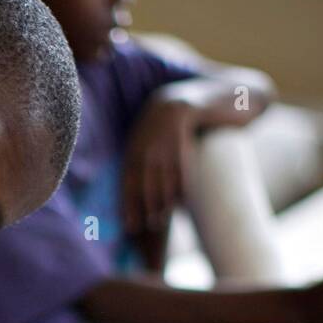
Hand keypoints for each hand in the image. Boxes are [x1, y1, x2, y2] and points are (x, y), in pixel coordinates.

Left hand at [122, 97, 198, 237]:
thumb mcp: (155, 143)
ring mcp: (165, 128)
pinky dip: (182, 180)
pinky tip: (182, 199)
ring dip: (162, 196)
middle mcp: (148, 136)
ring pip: (162, 169)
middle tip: (151, 224)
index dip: (128, 202)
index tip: (129, 226)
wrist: (193, 96)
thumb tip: (141, 200)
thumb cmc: (175, 130)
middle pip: (144, 175)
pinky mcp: (186, 119)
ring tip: (164, 216)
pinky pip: (182, 156)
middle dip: (146, 202)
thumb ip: (147, 166)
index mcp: (136, 144)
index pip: (129, 177)